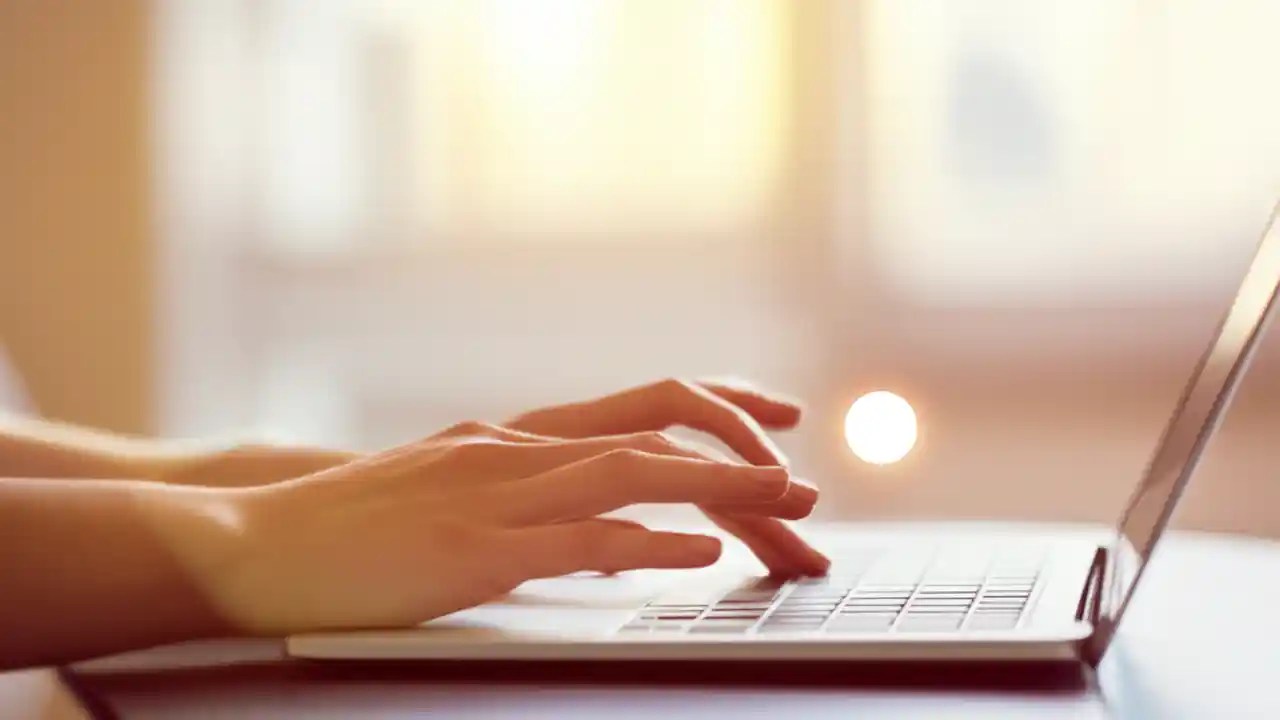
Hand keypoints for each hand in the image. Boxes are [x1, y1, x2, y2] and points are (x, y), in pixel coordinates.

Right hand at [168, 379, 827, 575]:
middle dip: (744, 468)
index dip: (722, 410)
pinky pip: (578, 538)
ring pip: (636, 475)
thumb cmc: (349, 522)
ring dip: (724, 491)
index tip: (778, 423)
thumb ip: (517, 491)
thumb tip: (590, 516)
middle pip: (659, 440)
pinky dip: (647, 543)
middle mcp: (518, 449)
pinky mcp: (474, 550)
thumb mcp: (448, 489)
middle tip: (809, 497)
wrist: (255, 535)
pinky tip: (696, 555)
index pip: (643, 406)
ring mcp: (497, 494)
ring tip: (791, 505)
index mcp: (516, 436)